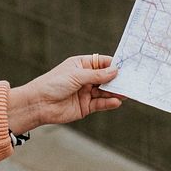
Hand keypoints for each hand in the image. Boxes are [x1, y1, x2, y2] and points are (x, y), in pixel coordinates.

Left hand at [7, 54, 123, 133]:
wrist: (39, 104)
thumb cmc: (53, 83)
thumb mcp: (77, 75)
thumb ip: (97, 75)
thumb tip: (115, 70)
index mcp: (81, 65)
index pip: (102, 63)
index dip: (114, 65)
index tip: (127, 66)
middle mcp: (85, 78)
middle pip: (106, 78)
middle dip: (117, 80)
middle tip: (131, 81)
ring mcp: (86, 93)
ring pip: (105, 92)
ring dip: (115, 92)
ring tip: (127, 92)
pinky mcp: (85, 107)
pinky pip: (100, 104)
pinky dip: (109, 103)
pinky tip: (116, 101)